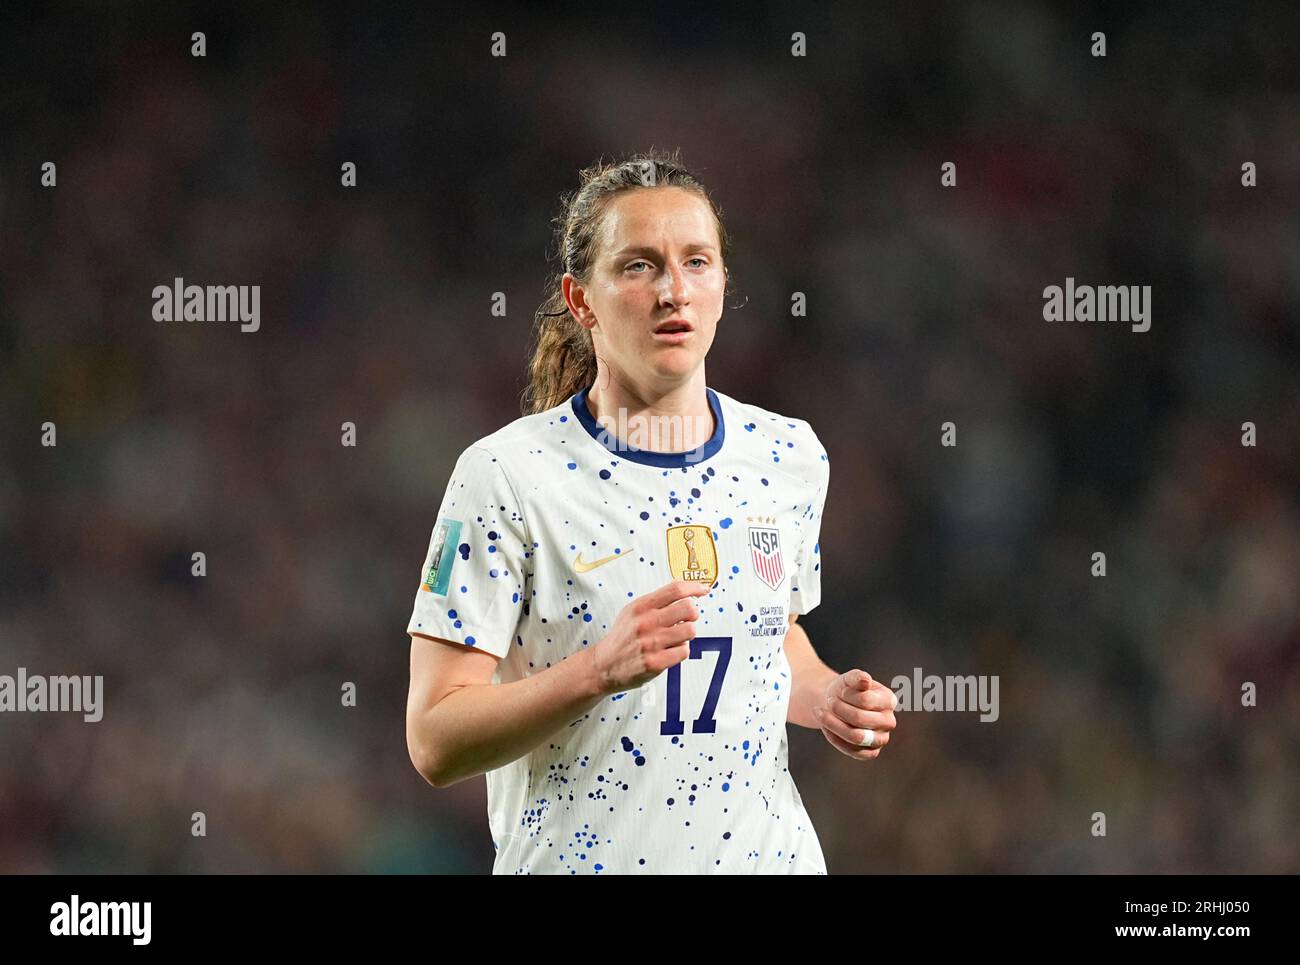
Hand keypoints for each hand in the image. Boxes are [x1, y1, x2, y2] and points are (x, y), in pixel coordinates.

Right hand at [589, 579, 711, 694]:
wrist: (603, 665)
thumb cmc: (621, 638)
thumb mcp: (632, 612)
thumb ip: (655, 602)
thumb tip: (684, 593)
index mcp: (641, 607)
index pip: (675, 589)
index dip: (694, 588)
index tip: (703, 590)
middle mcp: (646, 623)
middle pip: (688, 608)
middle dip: (693, 613)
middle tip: (688, 618)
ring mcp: (651, 643)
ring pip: (690, 630)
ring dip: (687, 634)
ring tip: (676, 637)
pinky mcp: (656, 662)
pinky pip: (684, 651)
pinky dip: (680, 651)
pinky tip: (670, 651)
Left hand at [813, 669, 896, 759]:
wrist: (836, 703)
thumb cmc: (845, 689)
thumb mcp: (849, 678)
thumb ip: (857, 677)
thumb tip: (865, 680)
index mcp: (889, 700)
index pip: (865, 700)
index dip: (847, 695)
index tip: (840, 691)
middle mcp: (889, 721)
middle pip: (859, 719)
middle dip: (838, 709)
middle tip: (829, 701)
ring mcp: (881, 739)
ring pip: (855, 737)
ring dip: (833, 724)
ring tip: (820, 712)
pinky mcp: (870, 753)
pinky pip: (852, 751)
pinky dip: (835, 738)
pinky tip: (825, 726)